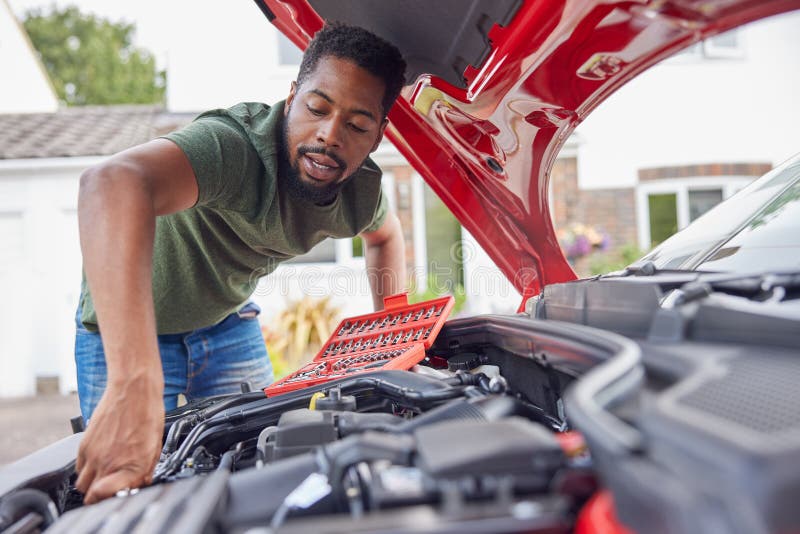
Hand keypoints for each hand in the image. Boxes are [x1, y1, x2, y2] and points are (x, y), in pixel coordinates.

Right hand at [75, 376, 164, 503]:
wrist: (134, 390)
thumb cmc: (148, 413)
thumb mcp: (155, 446)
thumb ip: (144, 470)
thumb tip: (138, 483)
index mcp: (130, 466)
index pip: (103, 497)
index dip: (109, 498)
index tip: (115, 494)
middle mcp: (108, 462)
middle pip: (90, 494)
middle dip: (100, 493)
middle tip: (111, 484)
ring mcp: (93, 454)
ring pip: (82, 482)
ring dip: (92, 480)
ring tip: (105, 470)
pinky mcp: (84, 443)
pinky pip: (78, 466)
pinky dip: (86, 466)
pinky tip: (100, 457)